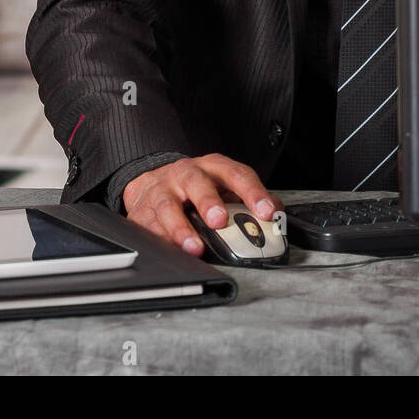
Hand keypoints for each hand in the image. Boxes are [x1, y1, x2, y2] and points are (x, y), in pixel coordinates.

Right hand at [121, 154, 283, 256]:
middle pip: (197, 182)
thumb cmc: (195, 187)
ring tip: (194, 247)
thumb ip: (248, 201)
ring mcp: (162, 191)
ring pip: (168, 206)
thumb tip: (276, 219)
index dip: (253, 192)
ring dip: (181, 228)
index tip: (267, 211)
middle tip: (219, 221)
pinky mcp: (141, 211)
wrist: (150, 181)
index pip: (237, 174)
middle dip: (209, 201)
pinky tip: (169, 251)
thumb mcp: (223, 185)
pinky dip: (158, 240)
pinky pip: (147, 226)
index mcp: (212, 167)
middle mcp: (186, 174)